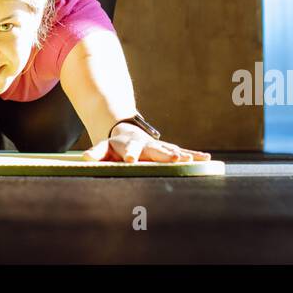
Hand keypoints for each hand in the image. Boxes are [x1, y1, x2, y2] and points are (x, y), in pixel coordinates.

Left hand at [82, 123, 211, 163]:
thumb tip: (85, 158)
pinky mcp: (168, 150)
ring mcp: (158, 146)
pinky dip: (194, 156)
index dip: (130, 154)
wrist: (126, 132)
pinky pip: (183, 153)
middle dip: (164, 153)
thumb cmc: (114, 145)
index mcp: (129, 145)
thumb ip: (96, 153)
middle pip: (155, 149)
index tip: (131, 160)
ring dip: (181, 155)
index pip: (129, 149)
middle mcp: (146, 144)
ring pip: (171, 150)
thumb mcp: (102, 147)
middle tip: (174, 158)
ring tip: (190, 159)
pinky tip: (207, 159)